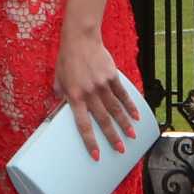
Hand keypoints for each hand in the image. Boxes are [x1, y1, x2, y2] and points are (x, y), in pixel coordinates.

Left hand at [54, 28, 141, 159]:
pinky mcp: (112, 76)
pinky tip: (136, 115)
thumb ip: (60, 94)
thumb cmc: (67, 59)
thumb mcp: (58, 78)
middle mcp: (89, 93)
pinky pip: (122, 93)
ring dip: (124, 124)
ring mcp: (102, 84)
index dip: (90, 141)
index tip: (96, 155)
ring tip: (132, 136)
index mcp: (74, 96)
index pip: (82, 124)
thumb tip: (57, 107)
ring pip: (115, 109)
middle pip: (103, 120)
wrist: (80, 39)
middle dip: (112, 137)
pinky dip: (130, 105)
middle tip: (120, 150)